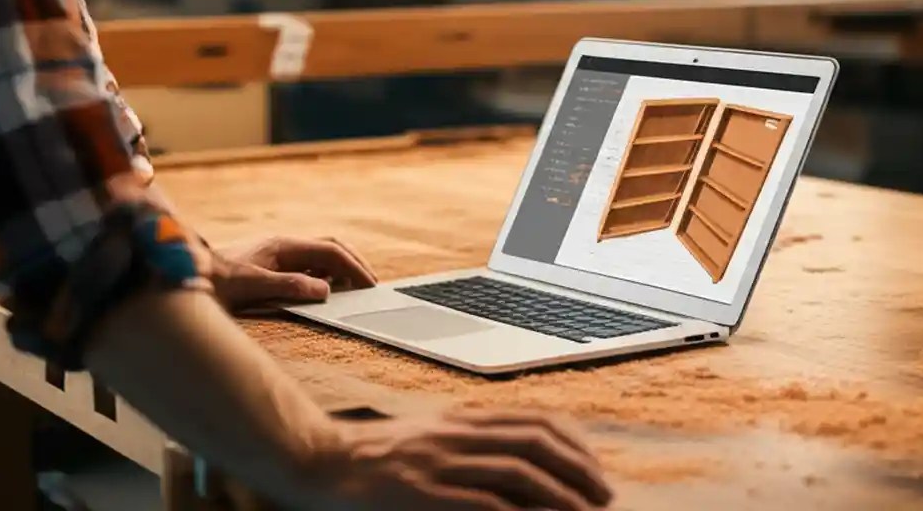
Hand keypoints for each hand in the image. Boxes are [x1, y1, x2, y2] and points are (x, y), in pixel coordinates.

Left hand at [211, 236, 377, 309]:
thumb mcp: (253, 284)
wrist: (188, 275)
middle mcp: (284, 246)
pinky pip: (308, 268)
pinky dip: (325, 277)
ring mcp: (279, 256)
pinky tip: (327, 292)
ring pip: (320, 257)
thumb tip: (325, 289)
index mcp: (283, 245)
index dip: (354, 267)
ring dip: (341, 270)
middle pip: (330, 248)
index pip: (330, 250)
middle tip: (370, 285)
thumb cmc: (216, 279)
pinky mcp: (273, 267)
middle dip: (354, 264)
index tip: (369, 284)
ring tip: (354, 290)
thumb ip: (290, 285)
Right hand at [308, 410, 613, 510]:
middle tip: (603, 496)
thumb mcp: (427, 437)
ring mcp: (438, 463)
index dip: (571, 444)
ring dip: (558, 494)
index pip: (531, 420)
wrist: (319, 462)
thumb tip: (515, 460)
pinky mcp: (421, 493)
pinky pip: (480, 502)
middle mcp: (454, 435)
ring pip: (515, 471)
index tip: (593, 468)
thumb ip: (467, 443)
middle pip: (533, 442)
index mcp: (458, 420)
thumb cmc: (373, 458)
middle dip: (576, 468)